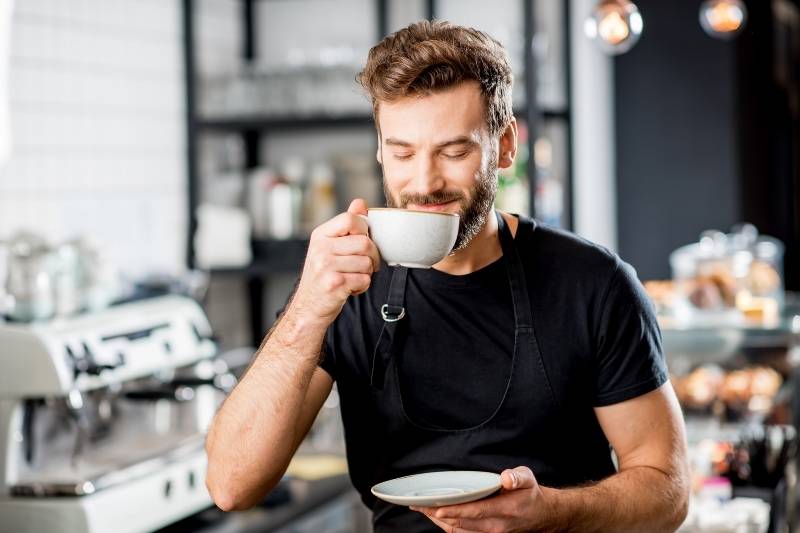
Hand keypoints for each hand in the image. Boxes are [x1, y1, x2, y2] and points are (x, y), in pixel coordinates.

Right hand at [291, 198, 380, 326]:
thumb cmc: (322, 276)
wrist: (308, 308)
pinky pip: (364, 279)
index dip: (363, 230)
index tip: (361, 242)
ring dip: (366, 273)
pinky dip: (362, 286)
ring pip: (367, 263)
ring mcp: (325, 266)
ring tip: (352, 277)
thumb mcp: (329, 247)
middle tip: (363, 265)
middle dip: (371, 256)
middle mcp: (320, 248)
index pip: (351, 219)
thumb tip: (360, 203)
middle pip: (365, 242)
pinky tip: (350, 287)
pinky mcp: (334, 283)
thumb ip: (346, 225)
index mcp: (320, 235)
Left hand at [411, 467, 546, 532]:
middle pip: (461, 524)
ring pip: (459, 531)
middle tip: (418, 505)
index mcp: (505, 510)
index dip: (455, 511)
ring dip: (438, 522)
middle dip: (437, 515)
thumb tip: (506, 478)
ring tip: (422, 510)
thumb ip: (517, 477)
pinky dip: (447, 525)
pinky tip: (436, 516)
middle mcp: (495, 526)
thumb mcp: (528, 479)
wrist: (541, 515)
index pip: (475, 511)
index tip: (437, 508)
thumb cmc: (530, 494)